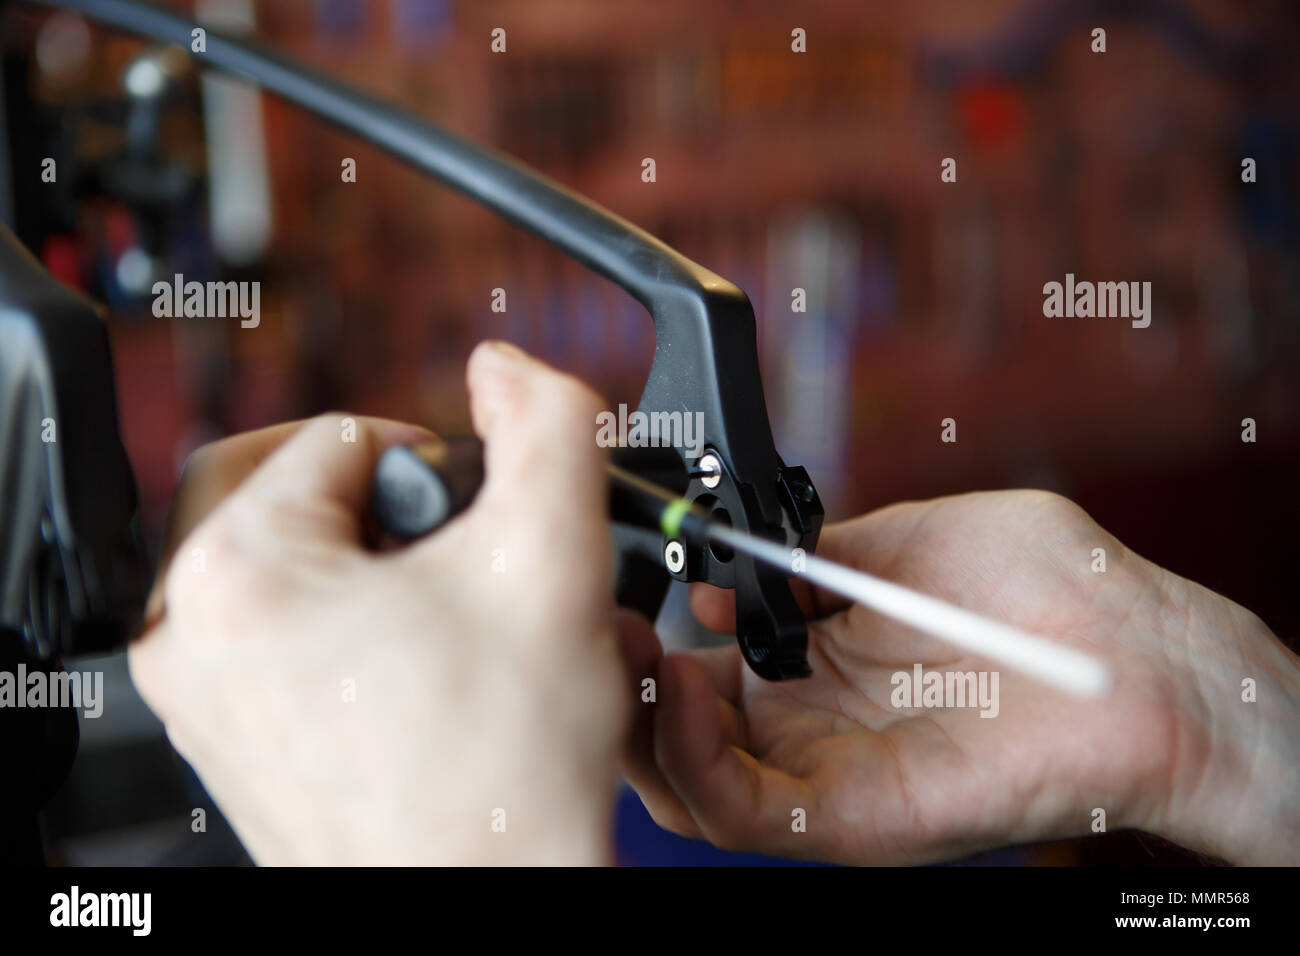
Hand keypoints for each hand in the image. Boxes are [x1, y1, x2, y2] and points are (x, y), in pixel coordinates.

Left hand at [130, 342, 626, 864]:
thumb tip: (506, 370)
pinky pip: (258, 633)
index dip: (432, 457)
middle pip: (273, 485)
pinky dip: (325, 618)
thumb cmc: (504, 771)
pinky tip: (399, 657)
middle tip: (441, 537)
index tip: (477, 516)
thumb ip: (547, 426)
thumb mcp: (555, 562)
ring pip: (267, 558)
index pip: (340, 435)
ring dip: (346, 552)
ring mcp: (196, 698)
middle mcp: (186, 635)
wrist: (488, 900)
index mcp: (241, 573)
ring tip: (427, 599)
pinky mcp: (221, 740)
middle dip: (368, 494)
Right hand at [620, 490, 1299, 863]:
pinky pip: (743, 811)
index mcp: (815, 662)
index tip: (614, 574)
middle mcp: (808, 725)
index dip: (645, 628)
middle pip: (674, 733)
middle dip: (616, 682)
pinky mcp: (851, 820)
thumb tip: (722, 566)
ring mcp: (824, 775)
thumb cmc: (1051, 586)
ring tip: (624, 647)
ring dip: (635, 719)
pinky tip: (680, 682)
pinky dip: (689, 757)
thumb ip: (809, 557)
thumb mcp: (905, 540)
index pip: (698, 668)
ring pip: (687, 784)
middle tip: (584, 621)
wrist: (1145, 653)